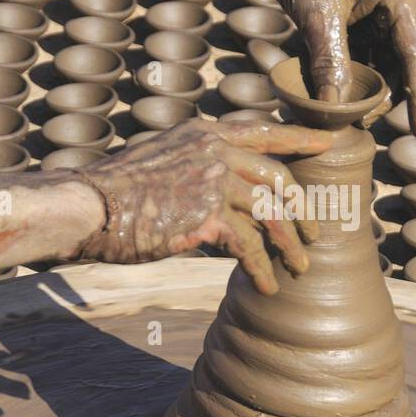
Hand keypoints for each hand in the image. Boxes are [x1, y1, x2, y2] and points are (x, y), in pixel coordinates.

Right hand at [74, 117, 331, 294]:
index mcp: (204, 134)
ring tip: (300, 267)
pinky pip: (249, 244)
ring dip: (289, 243)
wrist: (88, 206)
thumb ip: (195, 168)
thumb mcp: (161, 162)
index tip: (327, 142)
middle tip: (312, 234)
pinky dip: (261, 268)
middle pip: (278, 176)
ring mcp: (213, 180)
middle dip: (301, 208)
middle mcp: (214, 150)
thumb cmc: (115, 193)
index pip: (263, 131)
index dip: (299, 138)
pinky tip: (265, 285)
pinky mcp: (208, 215)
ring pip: (271, 212)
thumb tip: (220, 194)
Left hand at [251, 0, 415, 138]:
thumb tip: (336, 112)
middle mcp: (400, 4)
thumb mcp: (316, 14)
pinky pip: (366, 57)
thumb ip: (330, 63)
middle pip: (404, 66)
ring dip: (366, 90)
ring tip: (341, 111)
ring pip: (384, 65)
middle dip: (385, 98)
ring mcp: (383, 13)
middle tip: (361, 124)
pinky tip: (330, 91)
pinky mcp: (364, 20)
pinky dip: (351, 76)